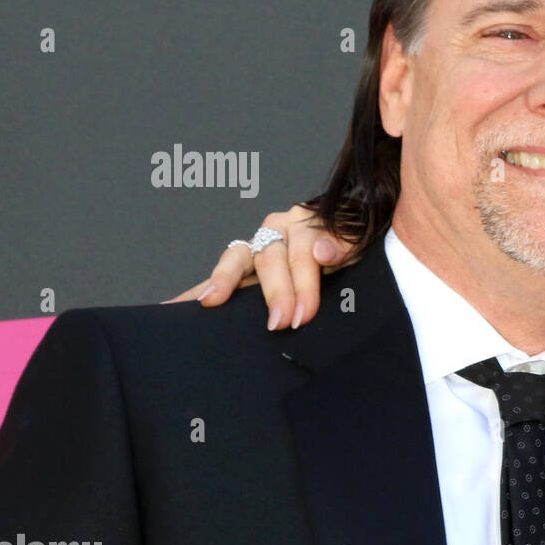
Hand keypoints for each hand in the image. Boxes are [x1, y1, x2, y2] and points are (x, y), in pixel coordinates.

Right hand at [166, 204, 357, 328]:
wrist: (353, 246)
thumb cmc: (355, 246)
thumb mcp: (361, 239)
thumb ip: (347, 240)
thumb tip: (323, 251)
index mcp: (309, 220)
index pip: (304, 250)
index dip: (305, 283)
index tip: (305, 313)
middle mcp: (281, 228)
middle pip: (273, 257)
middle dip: (277, 292)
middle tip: (281, 323)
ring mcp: (263, 244)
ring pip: (240, 258)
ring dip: (226, 281)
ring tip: (210, 301)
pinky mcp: (249, 262)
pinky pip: (225, 270)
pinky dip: (208, 285)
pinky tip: (183, 303)